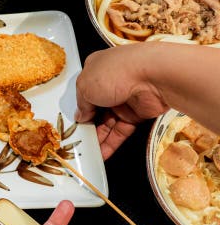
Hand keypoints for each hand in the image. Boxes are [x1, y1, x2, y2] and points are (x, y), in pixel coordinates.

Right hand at [75, 44, 169, 158]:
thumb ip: (81, 104)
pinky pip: (121, 131)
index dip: (78, 107)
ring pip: (107, 123)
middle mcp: (111, 84)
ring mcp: (124, 100)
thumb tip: (81, 115)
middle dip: (87, 126)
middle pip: (95, 110)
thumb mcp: (85, 86)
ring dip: (98, 138)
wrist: (154, 76)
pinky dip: (111, 143)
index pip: (84, 92)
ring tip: (86, 152)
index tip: (71, 122)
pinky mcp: (137, 114)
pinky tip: (101, 154)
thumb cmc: (117, 72)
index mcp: (96, 70)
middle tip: (77, 141)